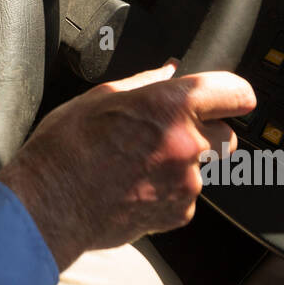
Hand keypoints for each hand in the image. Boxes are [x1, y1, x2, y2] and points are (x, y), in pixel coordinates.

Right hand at [0, 62, 255, 270]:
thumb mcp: (101, 98)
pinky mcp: (180, 212)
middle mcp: (186, 142)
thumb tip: (170, 72)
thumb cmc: (65, 149)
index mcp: (169, 105)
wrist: (49, 205)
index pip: (234, 92)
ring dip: (182, 164)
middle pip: (227, 134)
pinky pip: (187, 196)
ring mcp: (186, 182)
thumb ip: (147, 84)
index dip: (231, 94)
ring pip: (204, 167)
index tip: (228, 99)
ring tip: (138, 164)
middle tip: (168, 133)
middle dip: (206, 131)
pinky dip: (169, 191)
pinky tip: (136, 186)